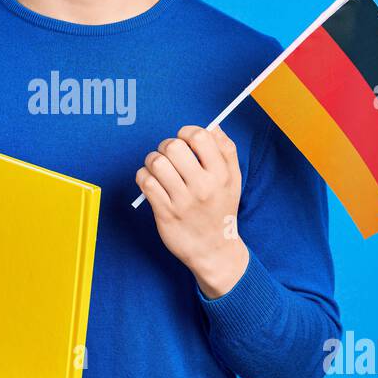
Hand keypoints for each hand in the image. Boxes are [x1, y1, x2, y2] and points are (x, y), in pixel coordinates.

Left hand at [135, 124, 249, 298]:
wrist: (214, 251)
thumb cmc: (220, 210)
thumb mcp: (233, 180)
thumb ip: (227, 150)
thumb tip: (214, 126)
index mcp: (221, 174)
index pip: (200, 136)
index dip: (186, 132)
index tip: (184, 141)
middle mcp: (203, 186)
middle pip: (173, 146)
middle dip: (165, 146)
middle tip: (168, 156)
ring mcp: (183, 201)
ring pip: (156, 163)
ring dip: (152, 161)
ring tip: (157, 168)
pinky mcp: (165, 213)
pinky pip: (146, 182)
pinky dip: (143, 177)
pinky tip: (151, 182)